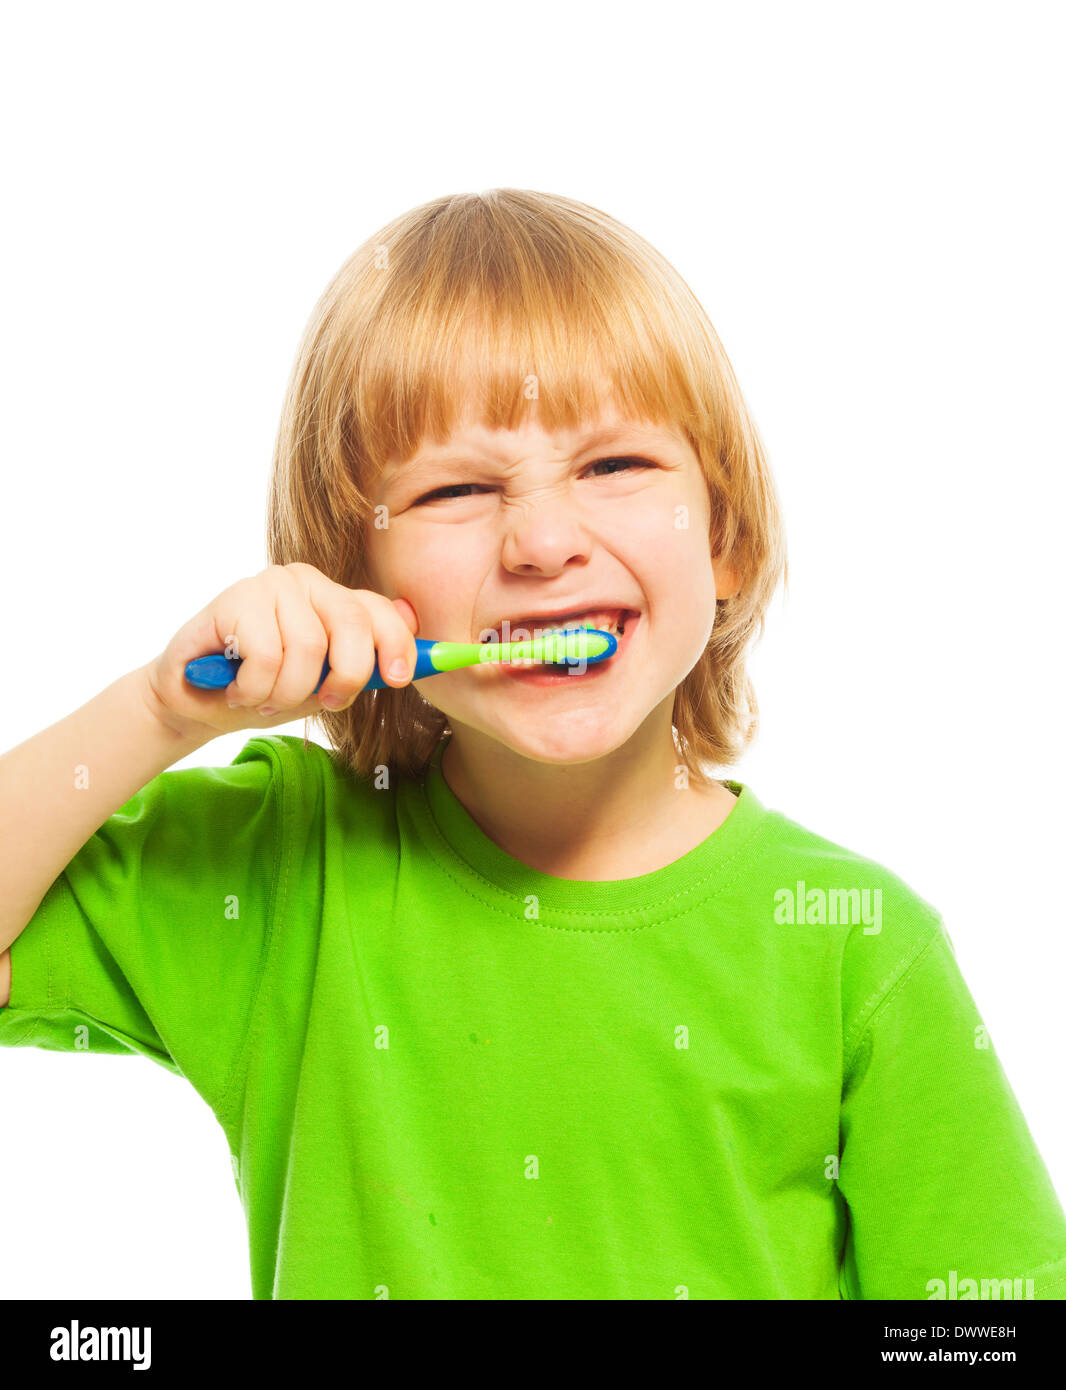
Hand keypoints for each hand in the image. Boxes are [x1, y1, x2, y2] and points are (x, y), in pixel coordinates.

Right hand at [139, 563, 418, 739]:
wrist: (193, 701)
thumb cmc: (263, 689)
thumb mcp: (321, 683)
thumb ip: (364, 660)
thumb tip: (413, 622)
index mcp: (334, 599)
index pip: (380, 611)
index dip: (397, 645)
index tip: (397, 680)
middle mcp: (307, 581)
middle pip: (353, 626)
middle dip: (346, 677)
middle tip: (324, 703)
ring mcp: (271, 585)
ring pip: (308, 650)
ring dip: (286, 693)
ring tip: (264, 698)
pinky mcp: (237, 598)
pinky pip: (268, 657)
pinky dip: (256, 689)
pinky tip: (238, 689)